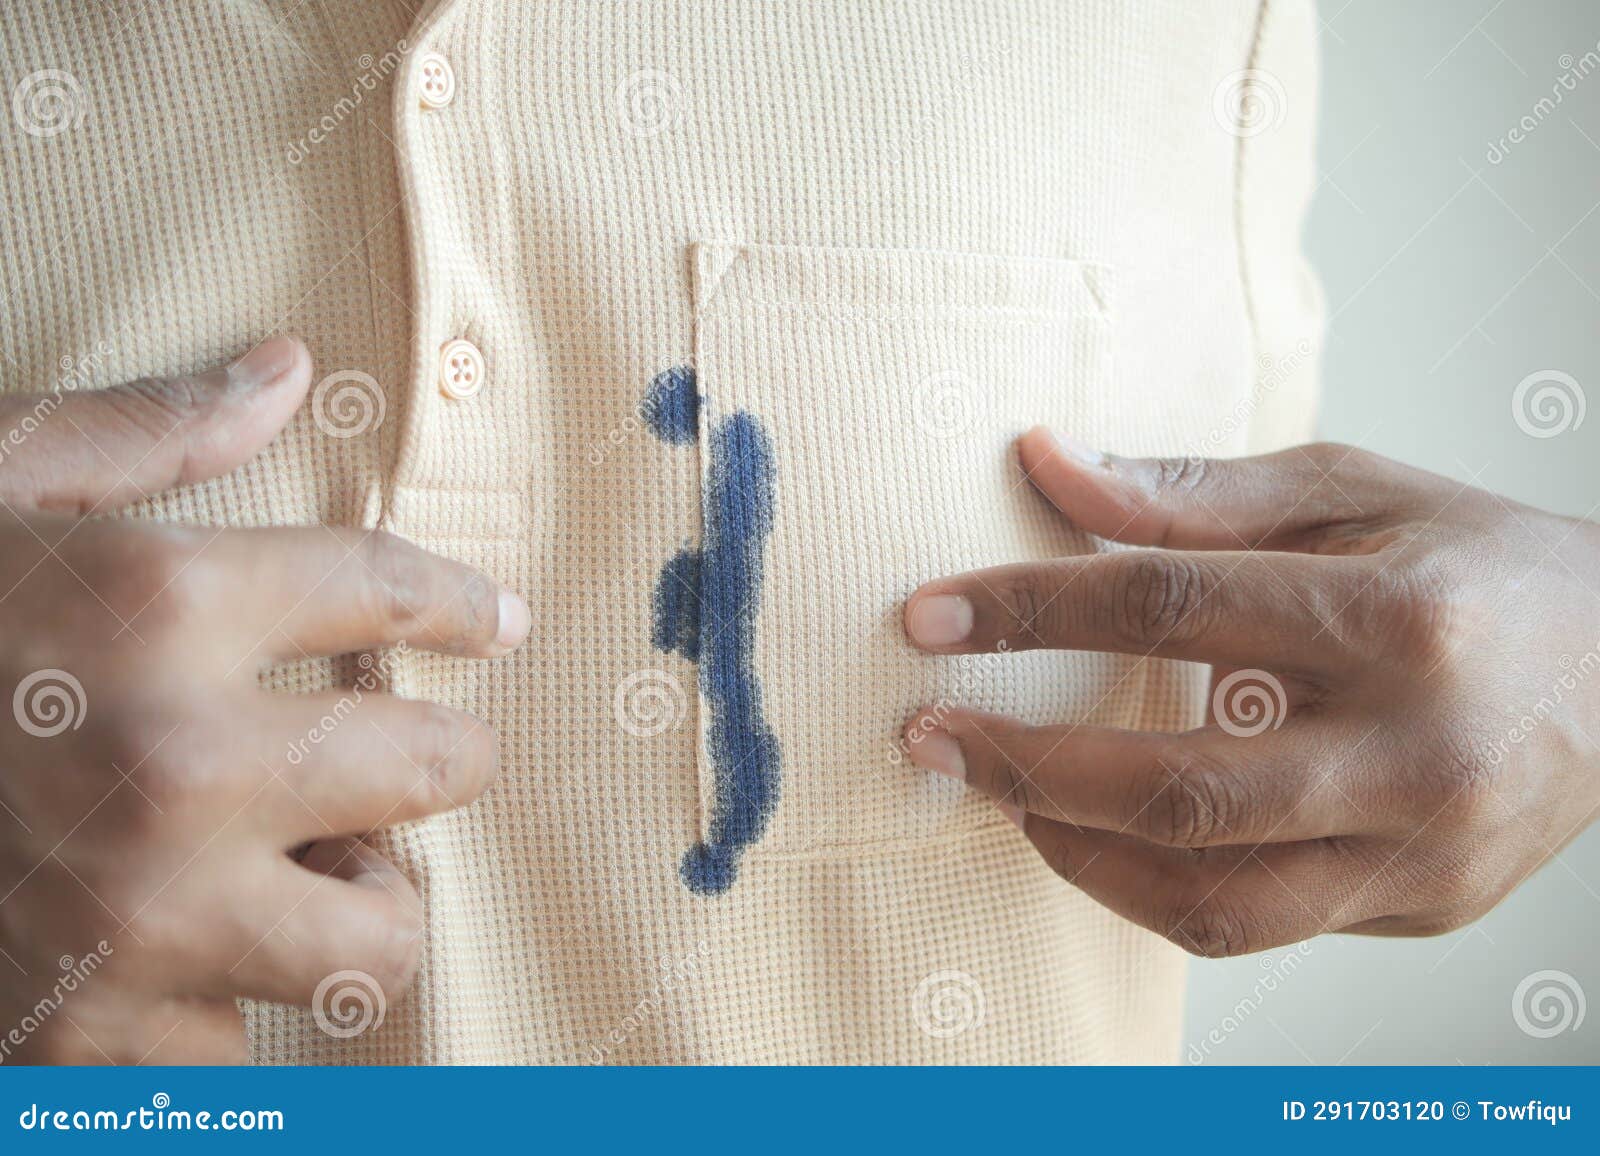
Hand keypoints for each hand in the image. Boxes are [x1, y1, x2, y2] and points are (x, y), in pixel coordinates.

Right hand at [0, 338, 530, 1062]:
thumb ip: (145, 434)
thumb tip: (287, 367)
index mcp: (154, 607)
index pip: (394, 591)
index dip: (464, 608)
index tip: (496, 628)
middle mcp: (174, 769)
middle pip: (438, 771)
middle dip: (442, 758)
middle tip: (401, 753)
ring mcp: (137, 923)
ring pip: (375, 940)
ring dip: (363, 900)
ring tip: (306, 866)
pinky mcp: (85, 1047)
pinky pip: (245, 1039)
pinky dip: (229, 995)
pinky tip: (172, 947)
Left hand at [902, 427, 1599, 957]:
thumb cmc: (1477, 564)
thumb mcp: (1349, 490)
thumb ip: (1190, 493)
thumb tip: (1044, 464)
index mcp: (1402, 616)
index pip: (1172, 607)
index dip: (1029, 609)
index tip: (930, 615)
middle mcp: (1420, 750)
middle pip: (1179, 789)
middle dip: (1025, 767)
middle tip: (930, 738)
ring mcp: (1428, 851)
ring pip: (1211, 897)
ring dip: (1076, 853)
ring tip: (1006, 796)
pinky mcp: (1423, 908)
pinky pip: (1255, 927)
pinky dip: (1152, 889)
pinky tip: (1101, 836)